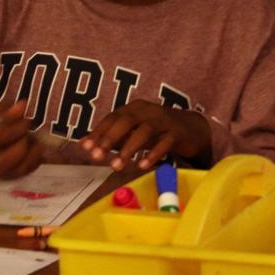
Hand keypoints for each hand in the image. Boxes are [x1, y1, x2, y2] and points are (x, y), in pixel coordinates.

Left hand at [80, 100, 211, 171]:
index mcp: (135, 108)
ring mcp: (164, 120)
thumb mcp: (133, 131)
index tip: (86, 147)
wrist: (190, 129)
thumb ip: (111, 137)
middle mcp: (148, 110)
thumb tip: (84, 144)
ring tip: (116, 166)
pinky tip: (142, 165)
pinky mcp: (177, 133)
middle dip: (110, 138)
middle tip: (97, 156)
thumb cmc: (156, 131)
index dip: (99, 131)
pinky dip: (153, 154)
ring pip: (145, 131)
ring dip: (129, 148)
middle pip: (127, 120)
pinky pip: (165, 142)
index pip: (113, 117)